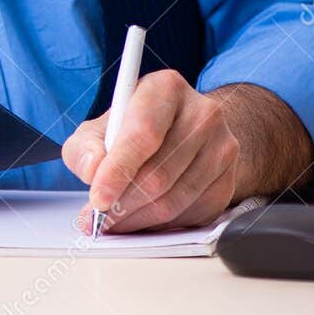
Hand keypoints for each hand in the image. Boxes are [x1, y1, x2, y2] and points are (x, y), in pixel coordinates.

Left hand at [63, 72, 313, 232]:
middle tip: (98, 220)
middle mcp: (202, 113)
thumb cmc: (131, 128)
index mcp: (165, 89)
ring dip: (139, 219)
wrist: (181, 130)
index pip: (143, 135)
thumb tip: (92, 171)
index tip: (98, 199)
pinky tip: (142, 220)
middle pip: (159, 173)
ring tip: (115, 222)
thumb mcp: (98, 128)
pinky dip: (162, 225)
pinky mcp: (229, 178)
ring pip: (176, 199)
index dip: (118, 171)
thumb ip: (85, 148)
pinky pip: (194, 214)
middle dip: (123, 204)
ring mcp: (223, 147)